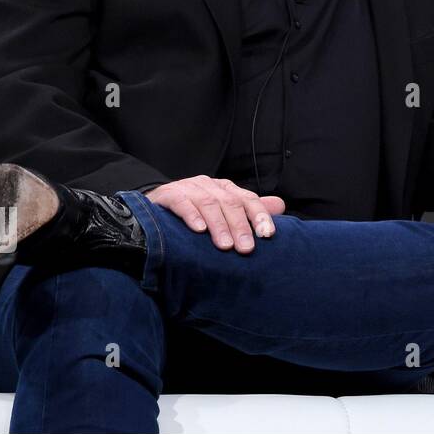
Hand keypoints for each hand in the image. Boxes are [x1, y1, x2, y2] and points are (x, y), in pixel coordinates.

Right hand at [148, 176, 285, 253]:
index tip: (268, 235)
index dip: (259, 216)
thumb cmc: (194, 214)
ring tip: (225, 246)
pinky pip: (182, 202)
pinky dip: (192, 215)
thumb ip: (250, 210)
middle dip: (240, 226)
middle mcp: (209, 185)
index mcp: (225, 189)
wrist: (152, 210)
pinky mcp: (169, 194)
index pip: (248, 200)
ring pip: (209, 204)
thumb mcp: (223, 212)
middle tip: (246, 249)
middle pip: (230, 203)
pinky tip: (199, 230)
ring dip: (219, 226)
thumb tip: (280, 206)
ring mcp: (189, 187)